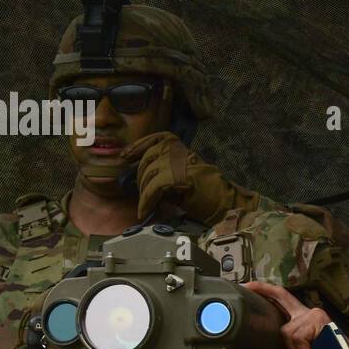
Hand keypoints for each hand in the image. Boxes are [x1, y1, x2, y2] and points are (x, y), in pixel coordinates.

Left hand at [122, 131, 258, 221]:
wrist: (224, 203)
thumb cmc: (203, 193)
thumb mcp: (179, 176)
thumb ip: (162, 171)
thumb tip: (140, 177)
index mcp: (181, 146)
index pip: (155, 139)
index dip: (137, 147)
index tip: (125, 156)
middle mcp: (180, 150)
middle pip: (148, 159)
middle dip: (140, 178)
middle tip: (141, 193)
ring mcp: (180, 162)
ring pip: (150, 173)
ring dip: (144, 192)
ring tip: (145, 205)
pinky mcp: (179, 176)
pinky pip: (154, 188)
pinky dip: (147, 201)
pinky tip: (145, 210)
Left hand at [242, 281, 332, 348]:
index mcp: (303, 317)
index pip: (282, 298)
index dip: (264, 290)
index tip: (246, 285)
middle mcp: (307, 311)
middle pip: (281, 296)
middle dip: (262, 289)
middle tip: (244, 286)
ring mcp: (312, 315)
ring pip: (288, 333)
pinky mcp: (317, 321)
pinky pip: (299, 340)